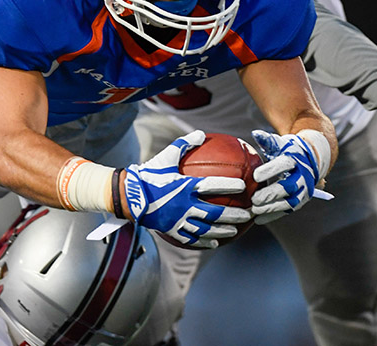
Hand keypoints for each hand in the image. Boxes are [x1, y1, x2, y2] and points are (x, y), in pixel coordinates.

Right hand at [123, 130, 249, 247]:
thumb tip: (202, 133)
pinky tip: (215, 243)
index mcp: (184, 186)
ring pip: (205, 229)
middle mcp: (184, 205)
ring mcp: (178, 220)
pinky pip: (191, 238)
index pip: (211, 186)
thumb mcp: (166, 156)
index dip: (228, 185)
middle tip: (248, 214)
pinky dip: (204, 241)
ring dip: (222, 230)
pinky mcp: (172, 230)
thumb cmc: (149, 173)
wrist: (128, 195)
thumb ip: (185, 144)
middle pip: (213, 213)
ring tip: (235, 231)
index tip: (244, 186)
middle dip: (233, 214)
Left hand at [250, 130, 319, 223]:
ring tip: (255, 210)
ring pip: (290, 202)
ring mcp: (303, 190)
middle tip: (255, 199)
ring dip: (272, 208)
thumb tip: (256, 134)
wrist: (311, 158)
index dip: (271, 170)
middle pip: (288, 187)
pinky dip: (273, 216)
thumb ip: (267, 140)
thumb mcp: (279, 144)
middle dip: (271, 194)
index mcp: (296, 159)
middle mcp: (303, 176)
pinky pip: (287, 210)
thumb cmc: (288, 150)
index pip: (284, 164)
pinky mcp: (301, 201)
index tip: (255, 176)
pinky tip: (258, 220)